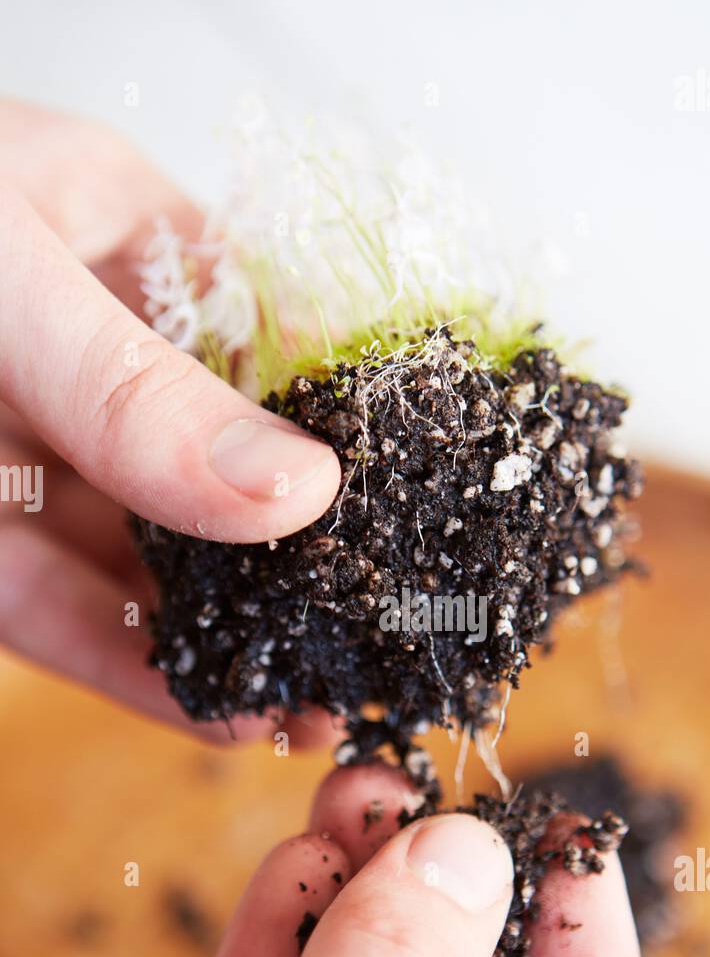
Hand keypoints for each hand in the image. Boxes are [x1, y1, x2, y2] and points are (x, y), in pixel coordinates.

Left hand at [0, 99, 339, 740]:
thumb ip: (136, 388)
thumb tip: (298, 491)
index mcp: (132, 240)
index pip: (287, 348)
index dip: (360, 442)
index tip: (423, 528)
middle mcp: (100, 360)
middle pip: (231, 479)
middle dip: (306, 572)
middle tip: (379, 652)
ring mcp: (39, 462)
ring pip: (160, 566)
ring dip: (236, 643)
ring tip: (315, 710)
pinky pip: (75, 618)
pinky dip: (141, 672)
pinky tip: (217, 716)